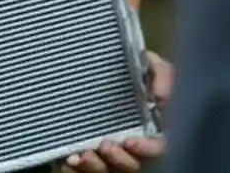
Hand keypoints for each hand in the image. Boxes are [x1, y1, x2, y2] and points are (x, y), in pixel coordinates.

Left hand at [60, 51, 172, 172]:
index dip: (147, 149)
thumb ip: (161, 76)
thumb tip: (160, 96)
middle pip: (130, 165)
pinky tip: (68, 159)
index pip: (158, 149)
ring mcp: (109, 152)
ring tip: (81, 154)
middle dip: (118, 159)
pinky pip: (81, 169)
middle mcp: (133, 147)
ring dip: (94, 165)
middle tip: (105, 146)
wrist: (100, 68)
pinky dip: (75, 168)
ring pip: (105, 169)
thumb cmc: (133, 71)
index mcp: (153, 129)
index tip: (131, 141)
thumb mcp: (151, 66)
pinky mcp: (86, 152)